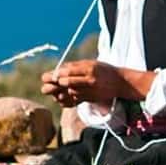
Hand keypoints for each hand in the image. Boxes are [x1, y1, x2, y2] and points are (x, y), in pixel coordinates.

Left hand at [40, 61, 154, 105]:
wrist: (120, 82)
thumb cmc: (102, 70)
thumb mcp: (90, 63)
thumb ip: (74, 67)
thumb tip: (56, 71)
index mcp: (88, 68)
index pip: (68, 71)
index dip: (55, 75)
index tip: (48, 76)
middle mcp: (89, 80)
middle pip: (66, 83)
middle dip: (53, 85)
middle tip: (46, 86)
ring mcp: (90, 91)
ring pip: (69, 93)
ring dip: (58, 93)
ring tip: (52, 91)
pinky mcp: (90, 98)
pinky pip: (74, 101)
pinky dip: (64, 100)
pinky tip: (60, 97)